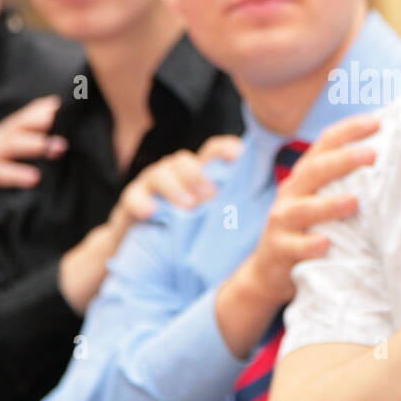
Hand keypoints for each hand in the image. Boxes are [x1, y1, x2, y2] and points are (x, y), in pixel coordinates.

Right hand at [0, 94, 65, 302]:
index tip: (64, 104)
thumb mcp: (15, 170)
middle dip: (39, 121)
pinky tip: (34, 178)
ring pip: (7, 145)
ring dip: (33, 144)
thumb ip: (33, 156)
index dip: (40, 109)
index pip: (22, 118)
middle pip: (16, 126)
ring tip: (57, 147)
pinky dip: (15, 174)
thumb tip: (63, 145)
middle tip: (62, 120)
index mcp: (2, 138)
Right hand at [59, 135, 243, 314]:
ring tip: (188, 206)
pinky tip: (152, 213)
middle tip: (211, 194)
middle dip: (198, 174)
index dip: (224, 148)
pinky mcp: (130, 201)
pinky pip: (133, 196)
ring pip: (161, 173)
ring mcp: (151, 185)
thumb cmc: (184, 233)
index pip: (212, 152)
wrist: (139, 252)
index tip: (239, 154)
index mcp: (198, 175)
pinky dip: (142, 202)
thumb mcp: (209, 220)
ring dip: (175, 187)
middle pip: (185, 160)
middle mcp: (174, 174)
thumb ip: (232, 211)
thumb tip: (270, 212)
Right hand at [214, 114, 379, 357]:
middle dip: (343, 160)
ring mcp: (282, 222)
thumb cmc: (309, 228)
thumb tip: (391, 159)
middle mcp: (291, 193)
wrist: (268, 270)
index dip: (349, 130)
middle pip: (314, 170)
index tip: (378, 122)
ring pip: (302, 209)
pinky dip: (308, 245)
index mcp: (305, 176)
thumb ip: (347, 181)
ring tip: (353, 201)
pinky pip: (293, 247)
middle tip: (372, 154)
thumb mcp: (322, 199)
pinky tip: (325, 243)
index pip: (324, 144)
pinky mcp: (279, 250)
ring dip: (328, 205)